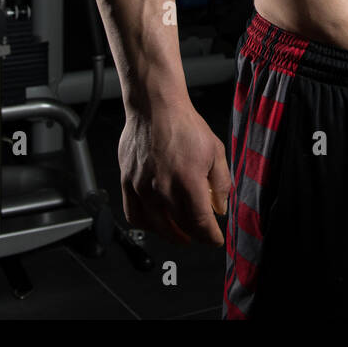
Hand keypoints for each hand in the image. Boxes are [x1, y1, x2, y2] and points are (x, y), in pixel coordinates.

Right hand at [117, 99, 231, 246]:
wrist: (155, 107)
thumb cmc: (184, 124)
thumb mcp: (215, 151)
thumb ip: (220, 183)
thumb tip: (220, 207)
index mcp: (187, 182)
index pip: (200, 224)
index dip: (210, 237)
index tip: (215, 239)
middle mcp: (163, 188)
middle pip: (180, 227)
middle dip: (194, 236)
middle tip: (201, 235)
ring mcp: (142, 187)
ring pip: (156, 226)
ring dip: (171, 234)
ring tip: (180, 233)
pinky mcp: (127, 182)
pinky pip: (133, 214)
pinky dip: (146, 225)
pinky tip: (156, 222)